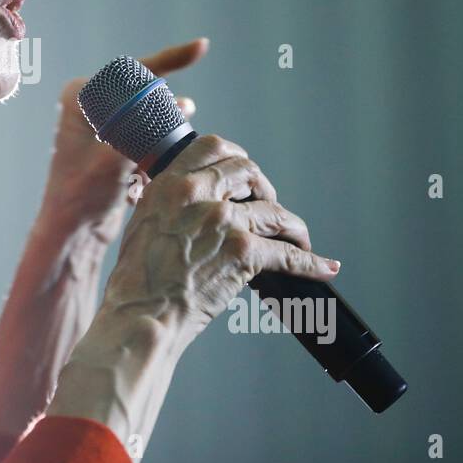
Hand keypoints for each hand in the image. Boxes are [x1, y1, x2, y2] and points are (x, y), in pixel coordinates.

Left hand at [41, 38, 208, 235]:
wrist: (71, 234)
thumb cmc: (82, 195)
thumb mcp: (117, 158)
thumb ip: (149, 128)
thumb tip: (187, 103)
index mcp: (81, 95)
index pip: (134, 73)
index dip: (171, 59)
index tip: (202, 46)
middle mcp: (89, 104)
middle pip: (146, 98)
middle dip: (160, 126)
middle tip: (142, 161)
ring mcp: (102, 123)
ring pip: (151, 123)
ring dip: (155, 148)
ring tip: (136, 175)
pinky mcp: (114, 144)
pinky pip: (148, 142)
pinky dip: (151, 160)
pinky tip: (134, 185)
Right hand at [100, 133, 340, 341]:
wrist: (142, 314)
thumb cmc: (138, 281)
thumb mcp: (145, 223)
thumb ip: (170, 203)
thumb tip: (198, 201)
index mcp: (169, 184)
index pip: (213, 147)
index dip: (236, 157)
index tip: (245, 174)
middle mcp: (197, 194)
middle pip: (249, 171)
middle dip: (265, 190)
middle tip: (270, 209)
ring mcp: (222, 220)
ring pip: (275, 212)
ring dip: (293, 227)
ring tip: (300, 240)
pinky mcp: (243, 251)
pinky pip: (288, 254)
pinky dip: (311, 263)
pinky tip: (324, 267)